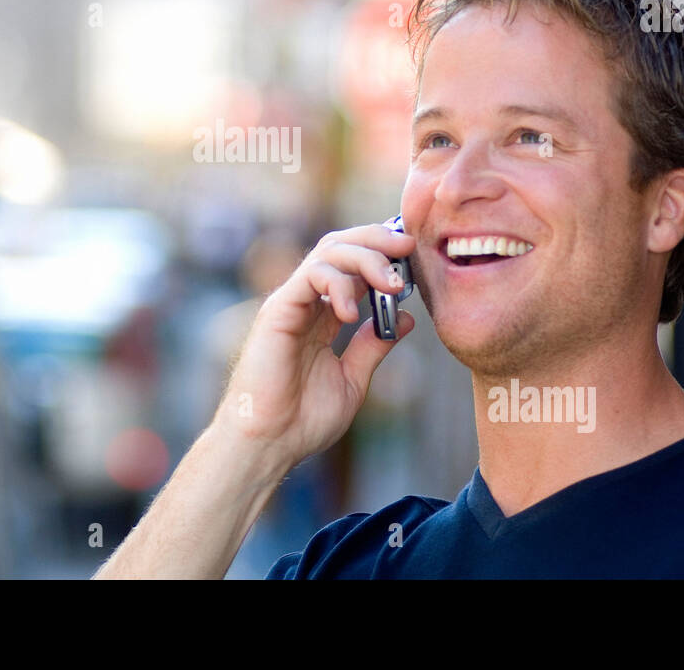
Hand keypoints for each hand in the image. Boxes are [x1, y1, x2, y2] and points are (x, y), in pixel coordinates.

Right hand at [212, 223, 415, 465]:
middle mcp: (306, 302)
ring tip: (392, 283)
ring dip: (366, 258)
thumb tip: (406, 317)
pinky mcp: (278, 311)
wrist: (270, 443)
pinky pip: (310, 276)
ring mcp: (291, 303)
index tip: (413, 258)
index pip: (352, 266)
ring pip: (327, 252)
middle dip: (376, 240)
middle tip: (408, 247)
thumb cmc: (303, 419)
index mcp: (322, 316)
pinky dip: (338, 283)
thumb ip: (373, 345)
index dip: (383, 255)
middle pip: (340, 247)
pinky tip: (351, 312)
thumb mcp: (353, 379)